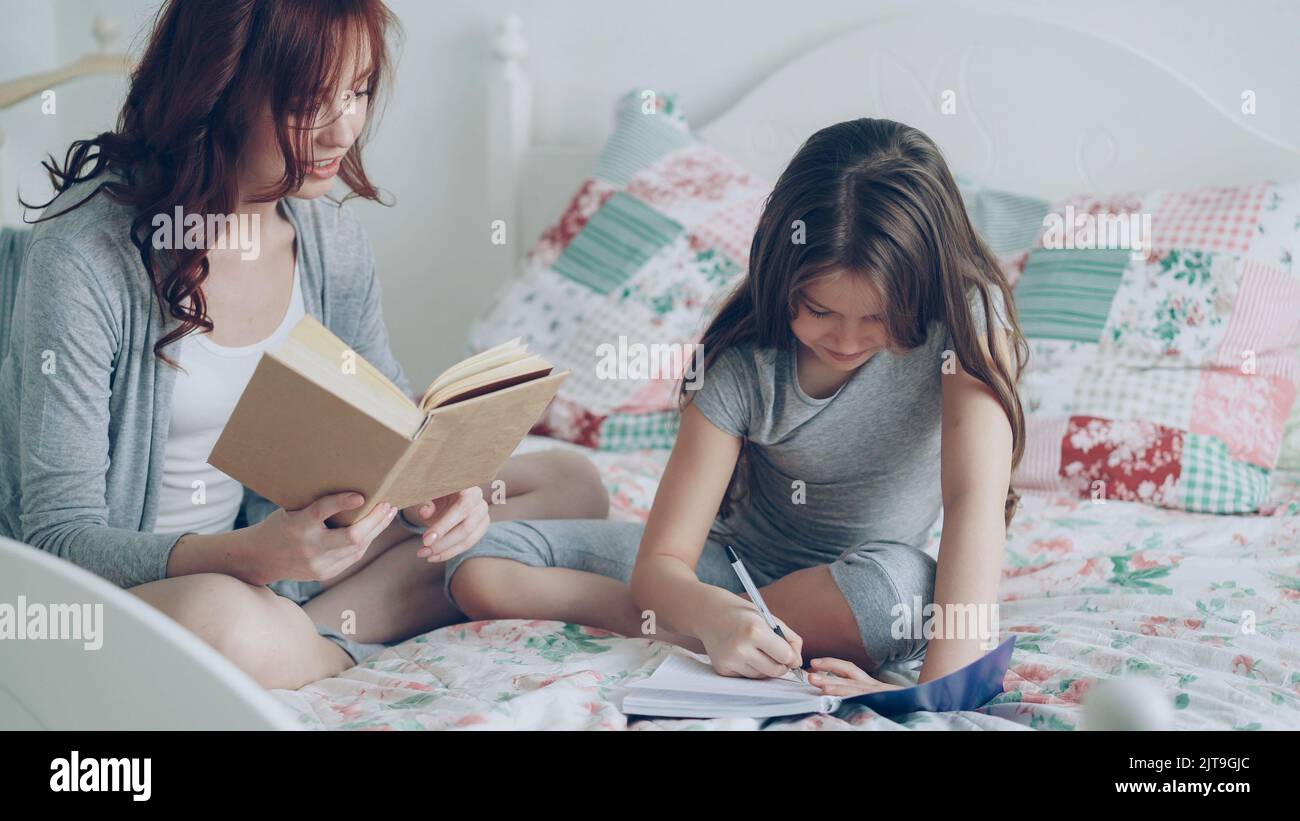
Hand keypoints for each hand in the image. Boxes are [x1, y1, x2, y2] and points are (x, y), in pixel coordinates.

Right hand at [249, 492, 396, 582]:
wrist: (260, 558)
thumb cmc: (280, 525)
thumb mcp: (291, 510)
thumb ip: (316, 504)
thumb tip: (350, 488)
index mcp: (297, 526)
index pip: (321, 512)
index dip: (341, 503)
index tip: (361, 496)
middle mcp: (309, 547)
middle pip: (351, 537)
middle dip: (375, 520)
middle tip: (388, 504)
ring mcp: (318, 564)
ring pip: (358, 548)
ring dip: (376, 530)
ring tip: (388, 514)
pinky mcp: (326, 574)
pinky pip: (353, 557)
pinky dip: (366, 541)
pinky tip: (375, 529)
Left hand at [404, 486, 489, 562]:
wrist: (439, 494)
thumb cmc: (430, 491)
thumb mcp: (422, 493)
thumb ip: (423, 501)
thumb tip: (425, 512)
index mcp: (468, 484)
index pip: (462, 507)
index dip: (445, 525)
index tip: (426, 539)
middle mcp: (479, 498)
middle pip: (467, 526)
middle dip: (443, 542)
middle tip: (423, 550)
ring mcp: (482, 513)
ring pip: (468, 538)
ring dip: (445, 550)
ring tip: (425, 554)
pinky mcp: (481, 526)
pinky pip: (468, 543)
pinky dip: (450, 552)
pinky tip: (434, 556)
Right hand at [696, 592, 803, 678]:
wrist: (708, 613)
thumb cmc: (742, 614)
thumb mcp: (768, 618)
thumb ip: (789, 639)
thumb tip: (797, 663)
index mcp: (754, 630)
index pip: (785, 656)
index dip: (792, 656)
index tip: (791, 653)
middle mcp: (740, 647)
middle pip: (776, 671)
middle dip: (781, 665)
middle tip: (776, 654)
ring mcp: (730, 660)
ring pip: (762, 676)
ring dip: (765, 667)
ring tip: (756, 650)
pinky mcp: (723, 669)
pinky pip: (747, 677)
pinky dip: (751, 668)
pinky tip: (743, 653)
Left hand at [807, 657, 902, 695]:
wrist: (922, 705)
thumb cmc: (898, 704)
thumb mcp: (876, 695)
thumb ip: (858, 691)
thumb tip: (829, 689)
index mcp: (870, 683)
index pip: (848, 668)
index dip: (830, 664)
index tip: (813, 664)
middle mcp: (874, 686)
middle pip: (850, 673)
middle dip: (829, 670)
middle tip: (810, 673)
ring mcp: (880, 694)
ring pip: (856, 688)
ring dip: (838, 686)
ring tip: (821, 686)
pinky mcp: (885, 703)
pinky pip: (867, 701)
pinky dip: (854, 701)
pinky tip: (841, 702)